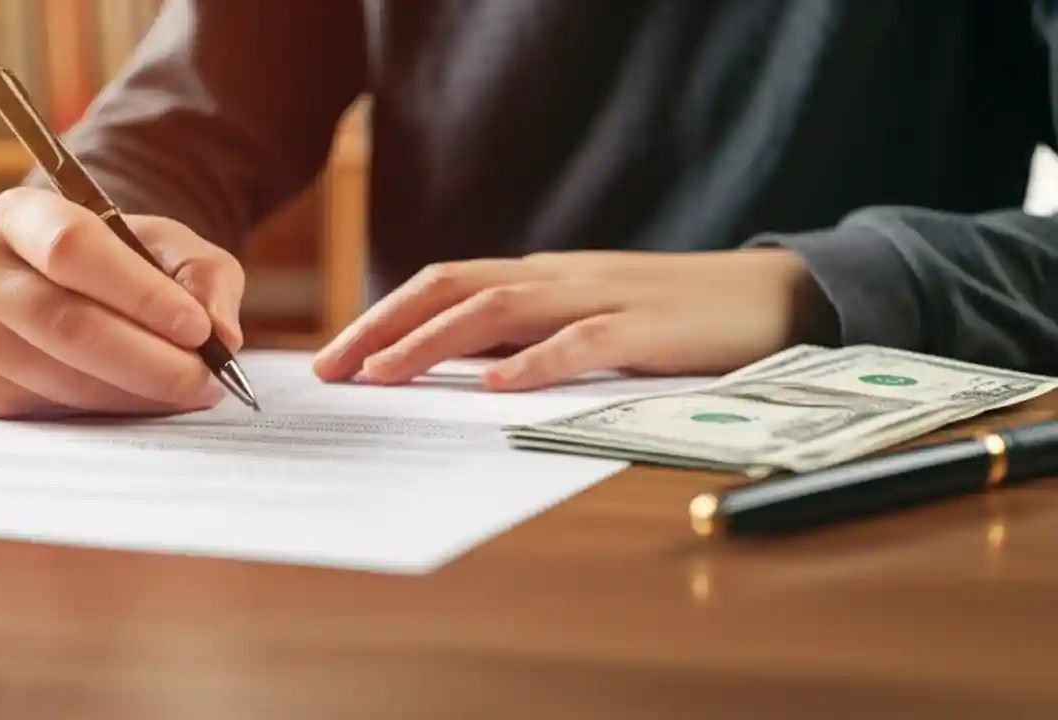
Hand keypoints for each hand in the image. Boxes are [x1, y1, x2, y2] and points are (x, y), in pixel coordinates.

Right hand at [0, 187, 244, 417]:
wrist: (64, 289)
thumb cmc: (121, 262)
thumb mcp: (170, 247)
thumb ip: (207, 277)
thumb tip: (222, 337)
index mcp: (21, 216)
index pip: (73, 249)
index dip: (139, 294)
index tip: (197, 329)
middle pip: (67, 325)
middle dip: (150, 361)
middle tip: (207, 378)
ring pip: (66, 378)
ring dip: (141, 394)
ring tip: (193, 390)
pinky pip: (58, 412)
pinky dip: (117, 413)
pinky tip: (149, 402)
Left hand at [312, 249, 836, 389]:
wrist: (767, 296)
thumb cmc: (667, 317)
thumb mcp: (583, 319)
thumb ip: (526, 335)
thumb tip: (452, 368)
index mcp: (539, 277)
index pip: (444, 285)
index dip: (384, 317)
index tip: (335, 360)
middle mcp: (557, 278)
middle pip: (454, 288)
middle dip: (385, 327)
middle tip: (334, 371)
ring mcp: (601, 298)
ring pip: (501, 309)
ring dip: (435, 341)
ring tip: (386, 376)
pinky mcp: (646, 328)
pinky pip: (581, 341)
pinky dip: (533, 361)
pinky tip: (495, 386)